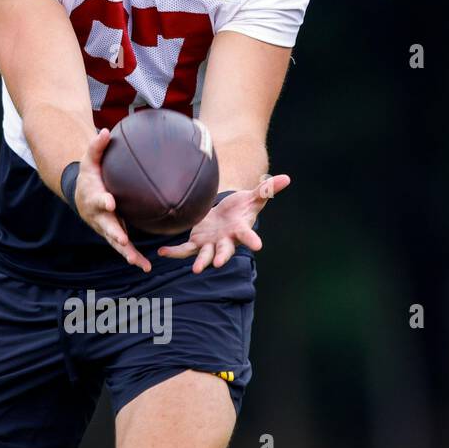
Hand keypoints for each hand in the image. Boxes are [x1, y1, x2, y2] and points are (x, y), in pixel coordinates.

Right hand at [73, 129, 151, 272]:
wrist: (81, 194)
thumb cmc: (89, 175)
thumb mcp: (88, 159)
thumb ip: (96, 147)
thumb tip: (105, 131)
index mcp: (93, 197)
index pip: (97, 198)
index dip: (102, 200)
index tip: (109, 201)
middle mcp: (98, 216)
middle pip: (106, 226)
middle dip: (114, 233)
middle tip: (123, 240)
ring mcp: (106, 228)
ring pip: (115, 243)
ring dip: (126, 253)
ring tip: (138, 262)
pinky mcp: (114, 234)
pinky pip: (125, 248)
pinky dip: (133, 257)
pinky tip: (146, 266)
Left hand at [156, 173, 290, 271]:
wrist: (226, 215)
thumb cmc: (241, 207)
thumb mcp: (253, 197)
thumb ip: (266, 189)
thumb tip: (287, 178)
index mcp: (240, 229)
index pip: (248, 235)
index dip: (252, 240)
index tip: (259, 246)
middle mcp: (225, 240)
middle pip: (224, 250)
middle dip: (221, 256)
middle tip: (219, 263)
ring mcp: (210, 244)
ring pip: (205, 255)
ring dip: (200, 262)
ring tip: (196, 270)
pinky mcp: (196, 242)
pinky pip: (184, 249)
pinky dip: (174, 252)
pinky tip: (162, 252)